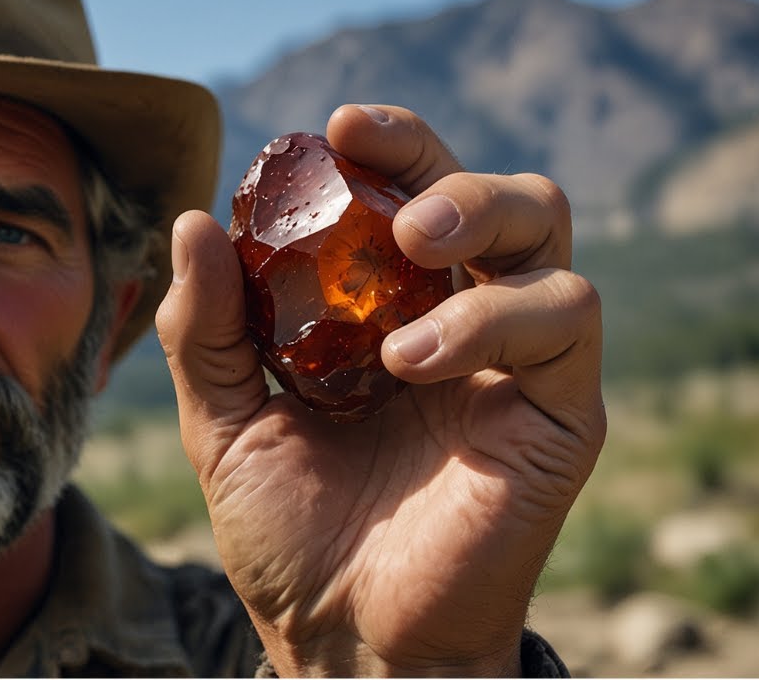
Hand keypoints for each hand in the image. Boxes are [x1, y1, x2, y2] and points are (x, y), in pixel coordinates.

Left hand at [155, 105, 604, 676]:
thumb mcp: (224, 421)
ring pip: (545, 231)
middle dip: (436, 160)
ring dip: (478, 216)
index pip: (409, 197)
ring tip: (407, 252)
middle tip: (374, 168)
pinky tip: (415, 357)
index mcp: (392, 313)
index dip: (385, 149)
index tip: (332, 129)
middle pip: (489, 191)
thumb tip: (193, 221)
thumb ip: (206, 329)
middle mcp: (463, 321)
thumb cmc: (287, 532)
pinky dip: (494, 315)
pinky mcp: (561, 412)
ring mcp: (517, 363)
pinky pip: (564, 319)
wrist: (340, 635)